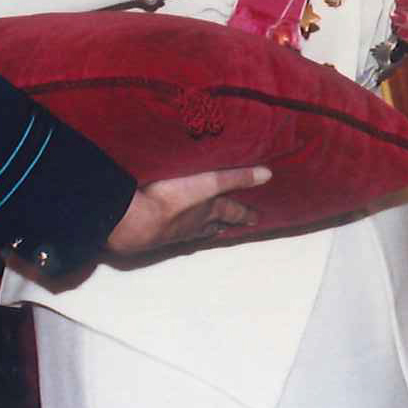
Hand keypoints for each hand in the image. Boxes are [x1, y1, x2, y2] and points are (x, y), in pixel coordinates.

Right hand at [104, 166, 271, 254]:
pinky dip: (182, 231)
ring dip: (206, 229)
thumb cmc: (175, 198)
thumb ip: (236, 177)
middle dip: (226, 224)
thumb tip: (268, 175)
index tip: (257, 219)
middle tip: (233, 228)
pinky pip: (176, 232)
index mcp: (210, 210)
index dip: (245, 213)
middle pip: (215, 224)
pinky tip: (177, 232)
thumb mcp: (209, 183)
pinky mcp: (158, 232)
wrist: (138, 222)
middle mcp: (196, 223)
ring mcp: (177, 230)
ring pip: (196, 230)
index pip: (233, 211)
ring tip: (211, 231)